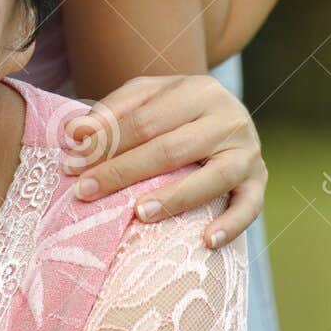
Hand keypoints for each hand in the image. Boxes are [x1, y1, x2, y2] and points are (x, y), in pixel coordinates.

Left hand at [58, 73, 265, 246]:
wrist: (229, 117)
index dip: (106, 143)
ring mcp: (247, 151)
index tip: (70, 165)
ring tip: (139, 213)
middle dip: (123, 172)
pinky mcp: (259, 181)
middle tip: (86, 191)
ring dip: (174, 198)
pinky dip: (231, 225)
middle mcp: (228, 117)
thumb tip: (74, 132)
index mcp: (197, 90)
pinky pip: (250, 207)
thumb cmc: (178, 110)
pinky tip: (206, 241)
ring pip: (212, 178)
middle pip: (170, 149)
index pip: (145, 120)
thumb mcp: (148, 97)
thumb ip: (113, 111)